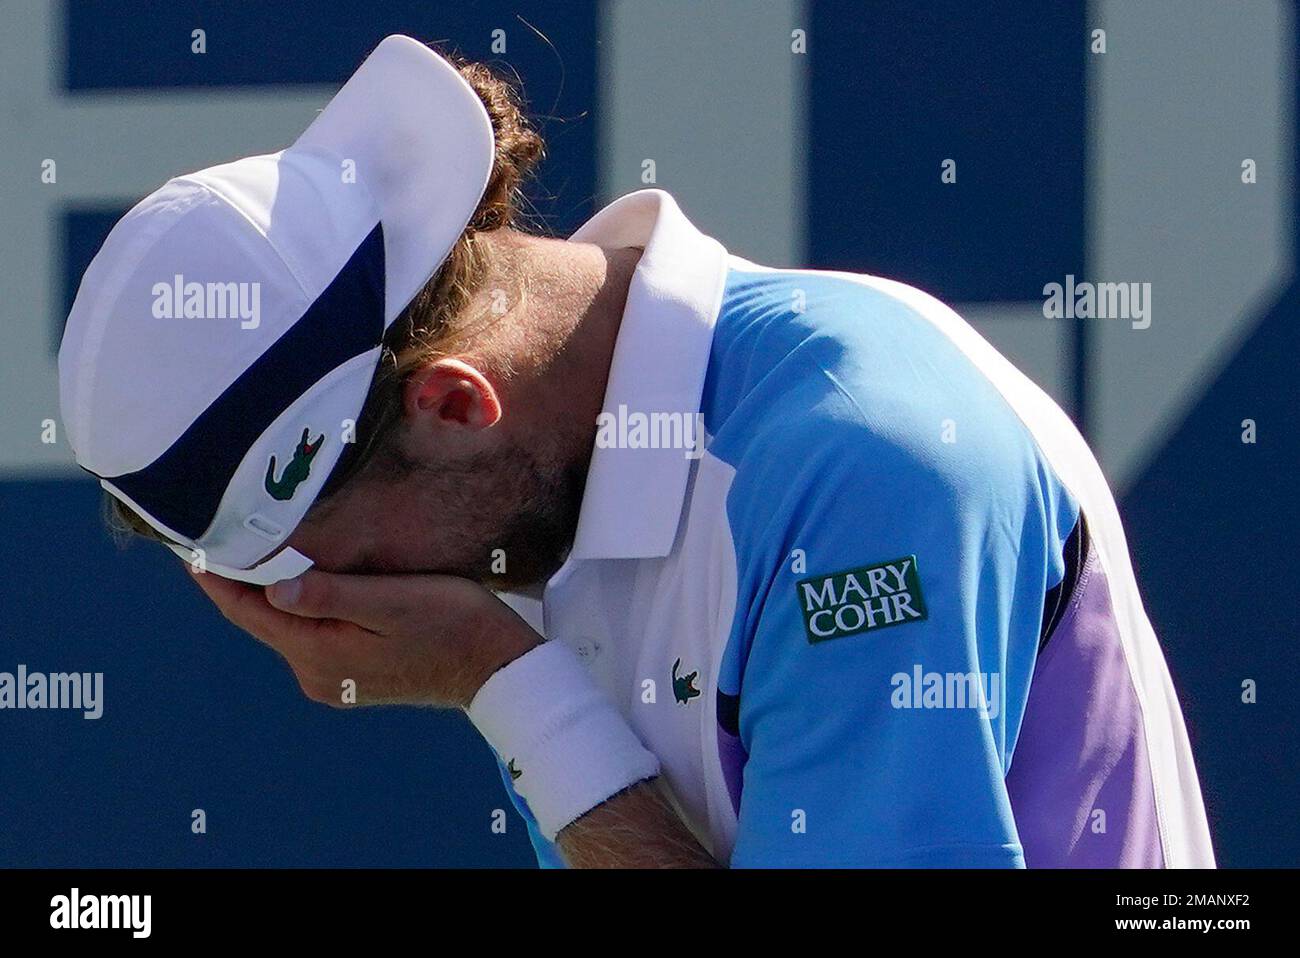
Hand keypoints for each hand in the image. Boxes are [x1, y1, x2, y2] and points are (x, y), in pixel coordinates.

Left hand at [190, 568, 540, 708]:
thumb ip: (331, 596)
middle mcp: (316, 674)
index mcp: (319, 654)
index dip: (217, 578)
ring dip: (266, 594)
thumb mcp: (393, 602)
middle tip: (214, 537)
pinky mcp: (352, 676)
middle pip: (261, 621)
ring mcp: (333, 679)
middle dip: (237, 582)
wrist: (497, 670)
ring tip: (250, 552)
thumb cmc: (453, 625)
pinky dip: (293, 607)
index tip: (189, 545)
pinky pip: (307, 635)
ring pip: (284, 627)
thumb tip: (272, 591)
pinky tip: (296, 583)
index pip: (249, 612)